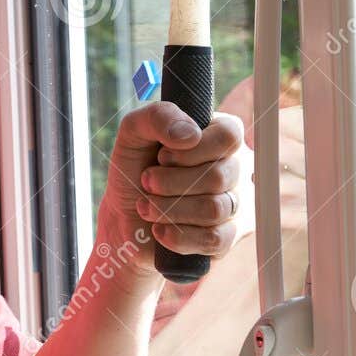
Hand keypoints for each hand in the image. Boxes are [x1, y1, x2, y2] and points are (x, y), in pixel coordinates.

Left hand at [97, 100, 249, 277]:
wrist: (122, 218)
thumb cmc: (133, 170)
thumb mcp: (134, 134)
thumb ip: (158, 117)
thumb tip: (190, 135)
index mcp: (217, 137)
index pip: (229, 135)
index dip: (193, 150)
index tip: (162, 156)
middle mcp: (233, 169)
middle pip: (218, 176)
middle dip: (170, 182)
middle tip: (146, 182)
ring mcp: (233, 205)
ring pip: (214, 209)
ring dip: (169, 209)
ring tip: (146, 207)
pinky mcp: (225, 238)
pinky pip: (214, 239)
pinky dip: (179, 236)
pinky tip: (159, 231)